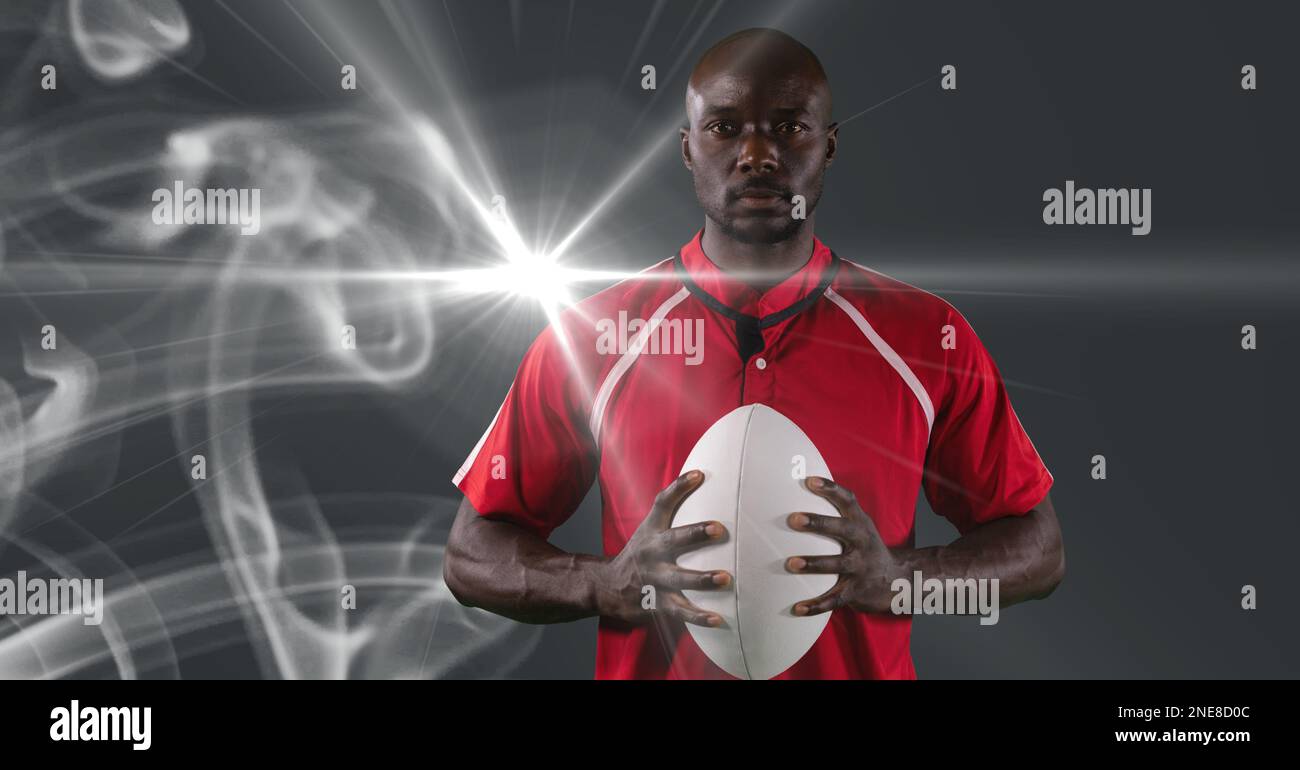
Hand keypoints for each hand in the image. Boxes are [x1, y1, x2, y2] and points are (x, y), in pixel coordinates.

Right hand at [595, 470, 731, 626]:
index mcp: (652, 532)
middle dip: (695, 534)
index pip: (663, 503)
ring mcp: (654, 579)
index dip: (680, 487)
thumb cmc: (639, 554)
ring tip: (725, 578)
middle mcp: (652, 553)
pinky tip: (718, 619)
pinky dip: (698, 617)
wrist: (607, 587)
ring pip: (679, 579)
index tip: (699, 475)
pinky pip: (680, 611)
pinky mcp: (657, 604)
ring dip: (702, 579)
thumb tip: (701, 477)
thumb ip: (671, 509)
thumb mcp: (649, 529)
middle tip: (719, 528)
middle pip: (673, 541)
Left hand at [785, 476, 901, 615]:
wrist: (899, 581)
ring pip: (836, 564)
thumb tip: (800, 489)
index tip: (809, 481)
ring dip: (813, 563)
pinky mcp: (855, 591)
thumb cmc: (866, 548)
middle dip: (818, 523)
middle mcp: (861, 542)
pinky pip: (834, 599)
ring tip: (790, 563)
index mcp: (860, 524)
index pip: (847, 500)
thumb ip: (837, 513)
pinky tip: (796, 608)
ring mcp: (860, 567)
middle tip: (793, 519)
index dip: (829, 489)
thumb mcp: (859, 526)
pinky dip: (816, 605)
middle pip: (841, 529)